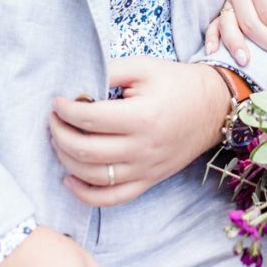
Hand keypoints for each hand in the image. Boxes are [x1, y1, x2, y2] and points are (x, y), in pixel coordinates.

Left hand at [50, 57, 227, 207]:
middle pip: (85, 150)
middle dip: (59, 133)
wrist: (214, 107)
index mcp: (142, 117)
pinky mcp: (148, 181)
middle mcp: (143, 148)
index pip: (89, 119)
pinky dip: (85, 194)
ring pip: (93, 177)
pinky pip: (112, 198)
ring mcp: (146, 170)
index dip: (65, 109)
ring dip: (66, 159)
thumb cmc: (176, 83)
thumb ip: (108, 71)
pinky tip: (70, 179)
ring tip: (58, 140)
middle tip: (53, 119)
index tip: (56, 101)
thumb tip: (75, 83)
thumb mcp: (142, 67)